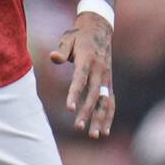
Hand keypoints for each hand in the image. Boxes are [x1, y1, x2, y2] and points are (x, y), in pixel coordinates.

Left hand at [49, 12, 114, 138]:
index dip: (75, 94)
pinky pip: (110, 101)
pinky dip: (109, 116)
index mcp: (88, 60)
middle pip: (94, 95)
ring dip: (100, 119)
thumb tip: (53, 58)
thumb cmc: (79, 36)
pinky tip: (104, 131)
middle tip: (78, 127)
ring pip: (105, 101)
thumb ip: (61, 49)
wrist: (100, 29)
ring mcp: (107, 78)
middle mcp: (100, 71)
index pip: (81, 80)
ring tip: (94, 135)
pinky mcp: (109, 83)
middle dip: (87, 112)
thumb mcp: (67, 38)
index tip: (69, 108)